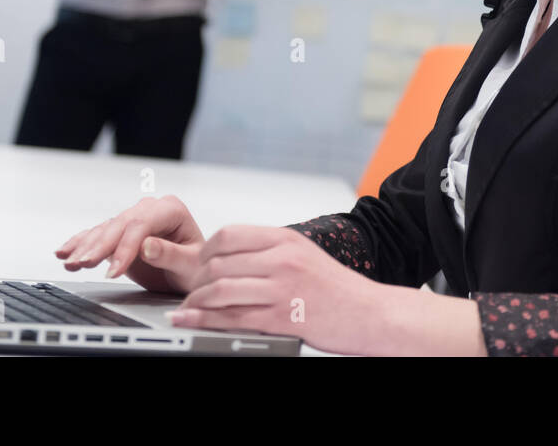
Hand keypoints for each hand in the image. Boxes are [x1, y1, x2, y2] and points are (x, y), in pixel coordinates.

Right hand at [54, 195, 204, 293]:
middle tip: (83, 265)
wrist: (191, 274)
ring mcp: (134, 220)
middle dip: (100, 246)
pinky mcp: (120, 235)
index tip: (114, 272)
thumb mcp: (190, 264)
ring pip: (105, 230)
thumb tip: (147, 245)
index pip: (142, 224)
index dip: (125, 247)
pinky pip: (97, 236)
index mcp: (171, 209)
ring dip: (85, 247)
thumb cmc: (197, 267)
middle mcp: (151, 210)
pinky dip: (80, 244)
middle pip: (120, 225)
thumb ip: (170, 254)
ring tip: (70, 263)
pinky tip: (65, 252)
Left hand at [168, 225, 388, 353]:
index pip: (229, 235)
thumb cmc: (339, 288)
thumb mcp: (305, 255)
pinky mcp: (282, 318)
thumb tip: (232, 257)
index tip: (197, 265)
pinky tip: (191, 322)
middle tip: (188, 292)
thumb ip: (271, 252)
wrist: (371, 313)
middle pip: (218, 263)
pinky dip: (203, 321)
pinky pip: (232, 318)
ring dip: (194, 302)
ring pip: (220, 290)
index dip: (204, 251)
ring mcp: (282, 288)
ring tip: (186, 310)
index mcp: (286, 239)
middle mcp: (282, 259)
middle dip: (194, 280)